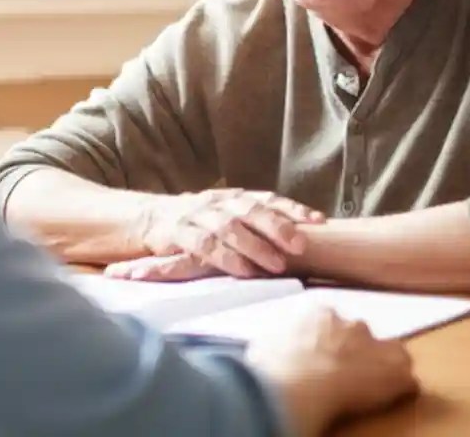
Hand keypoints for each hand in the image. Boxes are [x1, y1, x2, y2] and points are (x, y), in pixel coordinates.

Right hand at [107, 189, 324, 280]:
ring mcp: (197, 216)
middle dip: (278, 226)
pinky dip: (226, 258)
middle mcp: (217, 202)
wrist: (150, 219)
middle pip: (251, 210)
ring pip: (229, 227)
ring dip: (255, 246)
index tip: (320, 222)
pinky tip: (244, 271)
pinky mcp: (178, 233)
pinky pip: (204, 245)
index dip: (294, 209)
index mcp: (233, 197)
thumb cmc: (199, 225)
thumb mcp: (227, 218)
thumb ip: (256, 225)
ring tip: (277, 265)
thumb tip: (303, 238)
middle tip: (301, 246)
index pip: (267, 198)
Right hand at [246, 308, 417, 436]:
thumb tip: (270, 351)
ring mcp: (377, 345)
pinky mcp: (398, 371)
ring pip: (389, 354)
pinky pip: (405, 382)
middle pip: (361, 335)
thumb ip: (278, 343)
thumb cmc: (273, 367)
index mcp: (320, 314)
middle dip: (355, 351)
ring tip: (362, 390)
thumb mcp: (266, 347)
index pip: (332, 323)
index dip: (329, 342)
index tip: (322, 356)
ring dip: (378, 368)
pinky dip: (399, 390)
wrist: (298, 384)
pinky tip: (383, 402)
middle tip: (340, 373)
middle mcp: (351, 323)